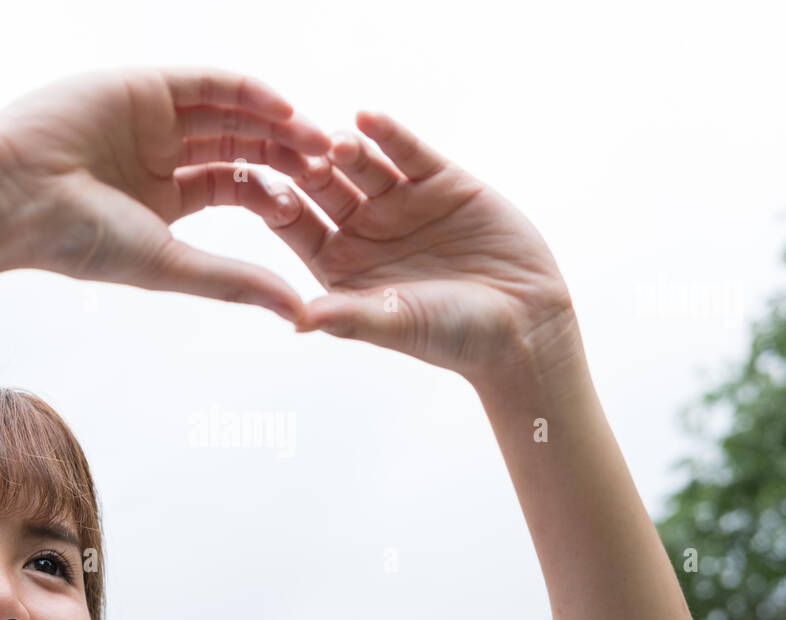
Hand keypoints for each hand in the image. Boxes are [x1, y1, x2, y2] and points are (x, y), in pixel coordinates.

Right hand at [0, 66, 332, 324]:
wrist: (14, 198)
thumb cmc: (81, 242)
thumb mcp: (173, 264)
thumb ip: (236, 281)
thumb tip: (298, 312)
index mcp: (166, 198)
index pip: (236, 187)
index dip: (275, 193)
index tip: (312, 205)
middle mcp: (161, 154)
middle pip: (240, 147)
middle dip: (285, 154)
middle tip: (329, 166)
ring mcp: (151, 117)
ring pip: (229, 114)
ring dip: (274, 123)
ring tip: (317, 138)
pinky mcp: (142, 85)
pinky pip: (206, 83)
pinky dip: (246, 92)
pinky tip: (282, 108)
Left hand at [261, 111, 582, 387]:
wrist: (524, 324)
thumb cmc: (452, 337)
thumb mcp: (396, 324)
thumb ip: (349, 316)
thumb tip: (298, 319)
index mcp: (338, 265)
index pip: (296, 226)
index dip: (277, 207)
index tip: (261, 192)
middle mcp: (362, 229)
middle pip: (323, 188)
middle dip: (306, 168)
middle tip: (290, 151)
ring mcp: (399, 201)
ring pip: (362, 165)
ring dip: (346, 149)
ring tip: (335, 141)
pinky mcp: (440, 181)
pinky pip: (408, 151)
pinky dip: (389, 133)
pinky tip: (369, 117)